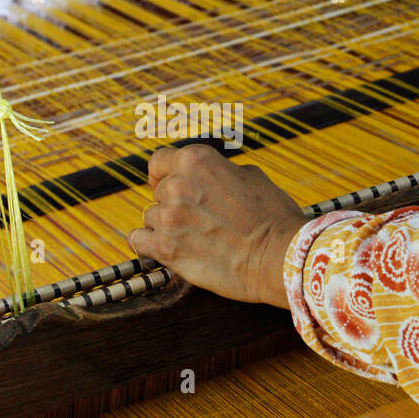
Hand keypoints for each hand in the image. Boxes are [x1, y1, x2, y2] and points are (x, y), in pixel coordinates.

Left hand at [129, 145, 306, 308]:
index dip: (166, 174)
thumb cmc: (273, 217)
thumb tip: (207, 176)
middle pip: (158, 192)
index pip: (159, 161)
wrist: (279, 257)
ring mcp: (168, 217)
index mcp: (196, 160)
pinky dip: (150, 245)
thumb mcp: (250, 176)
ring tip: (195, 238)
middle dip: (173, 203)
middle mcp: (176, 184)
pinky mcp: (164, 248)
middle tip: (198, 219)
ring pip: (151, 217)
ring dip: (166, 226)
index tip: (172, 185)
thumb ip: (218, 172)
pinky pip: (138, 241)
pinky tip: (168, 249)